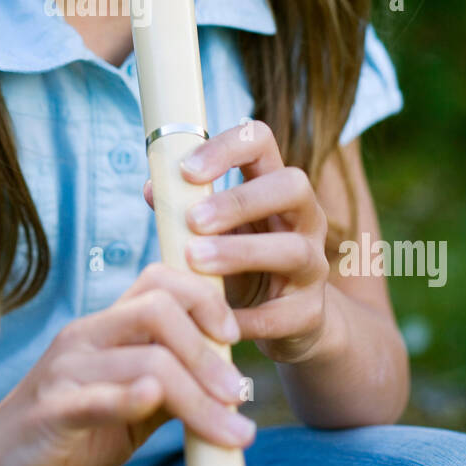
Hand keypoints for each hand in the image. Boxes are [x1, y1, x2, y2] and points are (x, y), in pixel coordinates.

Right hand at [0, 263, 255, 465]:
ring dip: (199, 395)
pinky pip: (95, 397)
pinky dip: (131, 397)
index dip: (205, 300)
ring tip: (230, 430)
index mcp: (105, 328)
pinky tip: (156, 403)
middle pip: (159, 310)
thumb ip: (168, 387)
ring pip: (146, 360)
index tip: (234, 339)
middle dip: (209, 352)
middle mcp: (85, 336)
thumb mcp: (126, 406)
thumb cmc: (65, 433)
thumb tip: (229, 385)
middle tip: (239, 395)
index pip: (160, 281)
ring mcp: (65, 371)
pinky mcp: (50, 411)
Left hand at [143, 120, 329, 364]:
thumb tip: (151, 188)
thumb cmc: (239, 264)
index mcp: (274, 186)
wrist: (286, 322)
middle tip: (193, 220)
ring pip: (293, 250)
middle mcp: (304, 218)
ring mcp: (313, 264)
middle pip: (293, 186)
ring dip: (240, 253)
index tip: (186, 171)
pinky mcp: (311, 311)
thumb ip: (182, 208)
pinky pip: (284, 313)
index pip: (262, 142)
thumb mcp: (212, 231)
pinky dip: (245, 316)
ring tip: (194, 261)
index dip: (227, 148)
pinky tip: (212, 318)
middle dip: (240, 201)